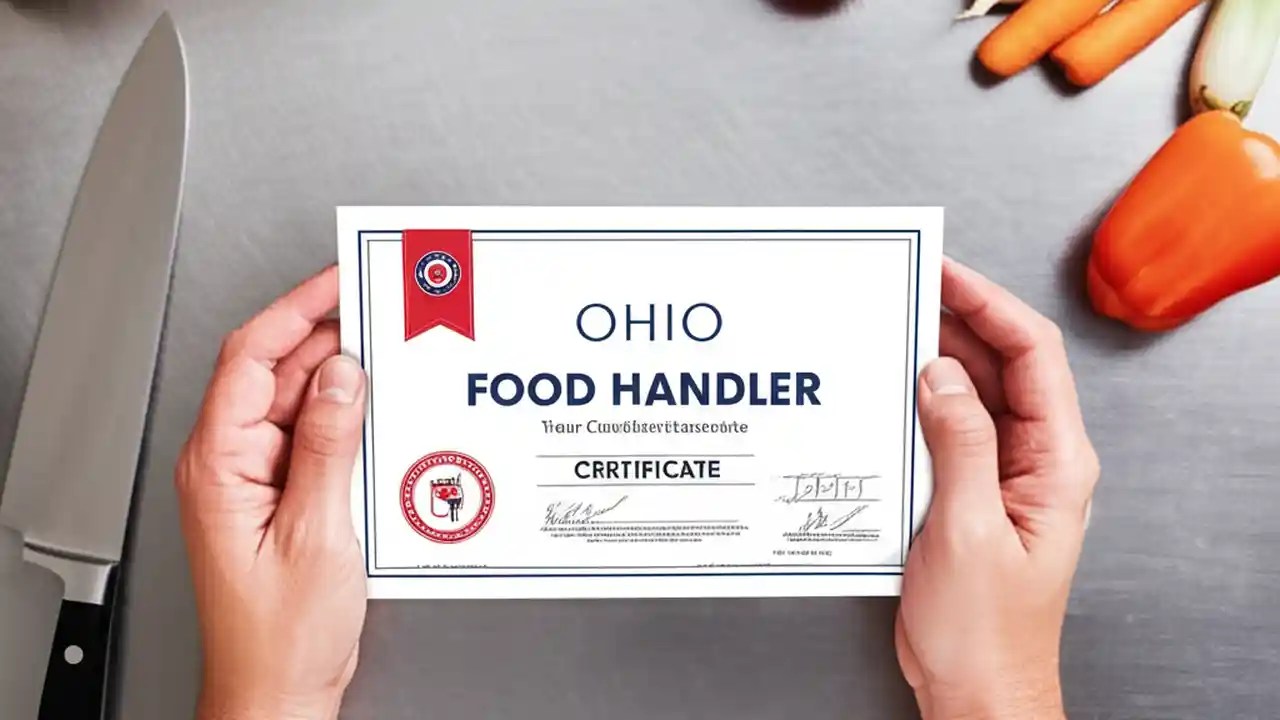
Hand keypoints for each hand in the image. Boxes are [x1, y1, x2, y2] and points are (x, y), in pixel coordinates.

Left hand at [175, 266, 367, 719]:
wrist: (280, 690)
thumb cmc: (278, 636)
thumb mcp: (316, 532)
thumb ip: (328, 445)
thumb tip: (341, 375)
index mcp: (218, 464)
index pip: (250, 358)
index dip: (296, 309)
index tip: (336, 280)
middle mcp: (231, 464)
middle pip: (277, 372)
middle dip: (328, 337)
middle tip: (380, 310)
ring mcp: (257, 479)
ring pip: (299, 402)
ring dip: (342, 379)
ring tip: (390, 357)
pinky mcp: (283, 496)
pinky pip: (315, 438)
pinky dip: (347, 420)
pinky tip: (380, 417)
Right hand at [897, 258, 1098, 719]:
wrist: (975, 687)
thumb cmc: (986, 632)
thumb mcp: (967, 528)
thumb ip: (959, 443)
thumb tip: (942, 373)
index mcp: (1055, 462)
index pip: (1033, 356)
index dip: (990, 304)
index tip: (947, 273)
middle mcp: (1034, 460)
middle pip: (1002, 364)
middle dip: (957, 320)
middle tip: (906, 289)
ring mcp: (1000, 474)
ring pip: (971, 392)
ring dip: (934, 359)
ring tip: (891, 328)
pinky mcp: (967, 492)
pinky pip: (946, 429)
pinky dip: (916, 403)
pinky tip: (887, 392)